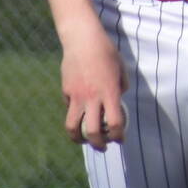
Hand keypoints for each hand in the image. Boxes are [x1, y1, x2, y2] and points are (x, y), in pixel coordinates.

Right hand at [60, 22, 125, 149]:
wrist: (83, 40)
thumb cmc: (107, 53)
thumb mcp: (121, 70)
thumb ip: (120, 88)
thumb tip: (116, 103)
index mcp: (110, 92)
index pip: (114, 122)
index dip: (118, 135)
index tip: (120, 139)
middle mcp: (92, 97)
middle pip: (92, 131)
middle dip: (99, 144)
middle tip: (104, 147)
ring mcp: (76, 96)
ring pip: (72, 127)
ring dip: (79, 139)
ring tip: (85, 141)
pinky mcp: (66, 92)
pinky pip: (70, 110)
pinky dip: (75, 117)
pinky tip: (80, 114)